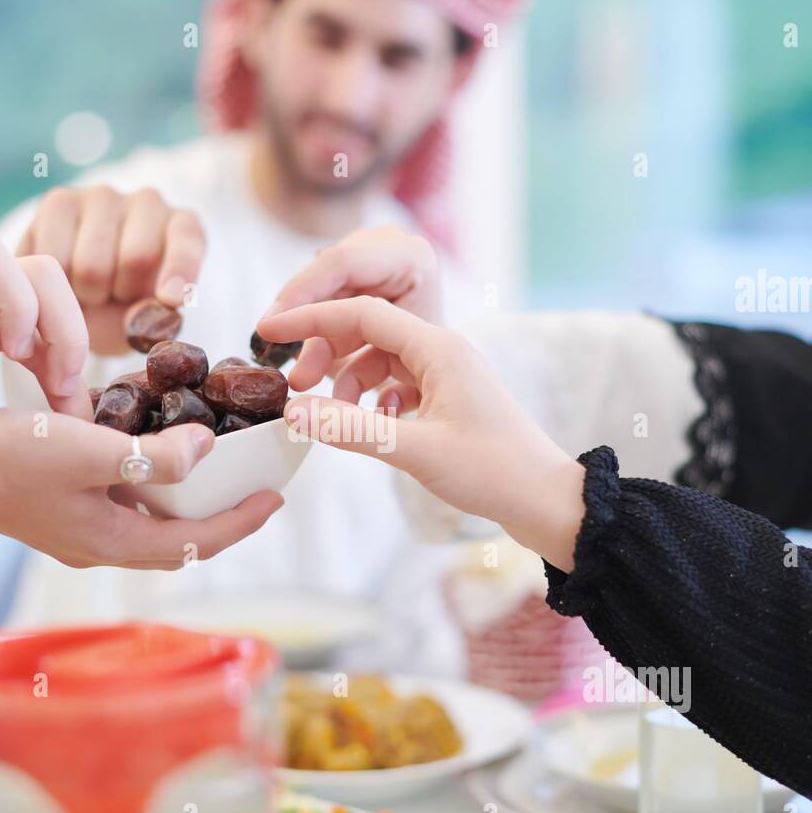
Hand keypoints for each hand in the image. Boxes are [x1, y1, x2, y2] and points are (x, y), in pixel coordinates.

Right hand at [0, 403, 282, 568]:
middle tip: (254, 483)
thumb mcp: (88, 450)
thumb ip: (152, 457)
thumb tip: (207, 451)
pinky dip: (150, 484)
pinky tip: (154, 449)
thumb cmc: (7, 457)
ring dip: (186, 499)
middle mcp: (98, 546)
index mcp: (111, 542)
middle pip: (179, 539)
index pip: (195, 544)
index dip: (241, 522)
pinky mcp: (60, 510)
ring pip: (151, 522)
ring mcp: (78, 530)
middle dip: (221, 515)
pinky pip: (123, 504)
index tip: (275, 497)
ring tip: (217, 466)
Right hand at [16, 185, 205, 353]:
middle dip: (122, 293)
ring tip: (90, 288)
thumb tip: (139, 320)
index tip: (171, 298)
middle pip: (137, 258)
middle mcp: (149, 202)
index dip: (181, 269)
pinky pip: (55, 257)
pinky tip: (64, 277)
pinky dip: (57, 282)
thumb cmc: (122, 309)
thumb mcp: (146, 326)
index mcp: (183, 228)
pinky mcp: (60, 200)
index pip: (188, 241)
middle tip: (115, 296)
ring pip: (92, 264)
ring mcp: (104, 196)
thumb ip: (150, 322)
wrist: (72, 297)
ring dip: (87, 292)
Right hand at [256, 297, 585, 570]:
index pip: (362, 312)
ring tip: (335, 422)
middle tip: (294, 386)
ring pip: (380, 363)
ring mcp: (446, 374)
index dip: (311, 318)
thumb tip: (294, 411)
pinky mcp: (448, 399)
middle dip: (328, 356)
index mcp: (439, 347)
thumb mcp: (415, 451)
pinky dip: (374, 403)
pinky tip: (373, 430)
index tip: (268, 326)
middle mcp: (443, 351)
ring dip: (350, 387)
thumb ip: (351, 429)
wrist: (543, 500)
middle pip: (369, 333)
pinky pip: (397, 385)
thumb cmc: (492, 472)